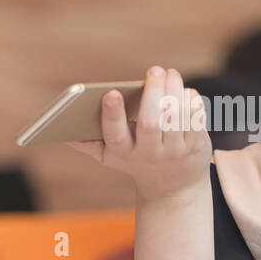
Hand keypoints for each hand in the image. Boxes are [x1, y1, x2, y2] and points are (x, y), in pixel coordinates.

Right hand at [67, 66, 210, 203]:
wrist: (173, 189)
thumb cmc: (137, 161)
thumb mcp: (113, 157)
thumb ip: (90, 144)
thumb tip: (64, 134)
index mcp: (123, 152)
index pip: (115, 134)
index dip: (112, 114)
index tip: (111, 93)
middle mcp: (149, 153)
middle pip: (150, 122)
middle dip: (153, 93)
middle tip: (154, 70)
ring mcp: (174, 151)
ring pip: (175, 117)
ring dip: (174, 90)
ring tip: (169, 73)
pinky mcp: (196, 147)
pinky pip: (195, 120)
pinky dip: (191, 102)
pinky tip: (185, 91)